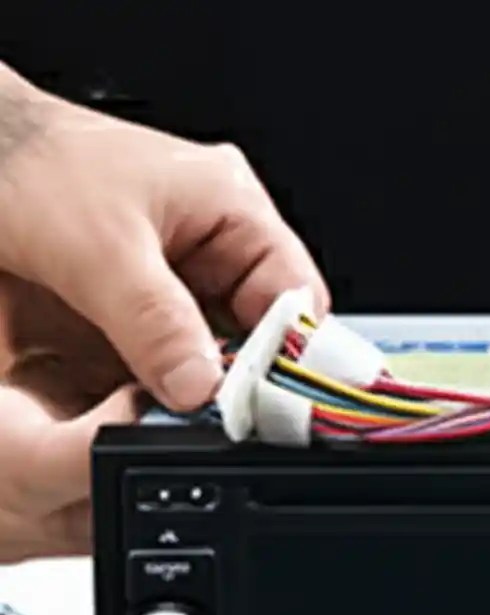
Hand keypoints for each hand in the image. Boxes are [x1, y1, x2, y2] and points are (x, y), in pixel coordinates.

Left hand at [0, 67, 327, 560]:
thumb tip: (205, 387)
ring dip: (197, 367)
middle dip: (239, 364)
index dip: (288, 347)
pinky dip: (163, 366)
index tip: (266, 397)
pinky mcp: (137, 283)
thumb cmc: (25, 162)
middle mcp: (213, 228)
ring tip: (179, 401)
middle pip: (259, 319)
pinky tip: (150, 388)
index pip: (295, 290)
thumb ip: (155, 324)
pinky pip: (170, 336)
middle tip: (217, 410)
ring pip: (213, 332)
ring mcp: (175, 256)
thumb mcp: (97, 251)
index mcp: (230, 201)